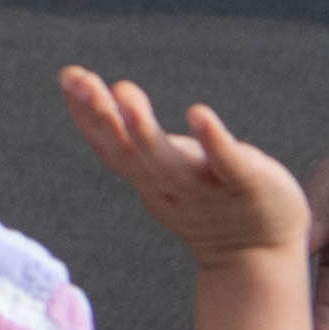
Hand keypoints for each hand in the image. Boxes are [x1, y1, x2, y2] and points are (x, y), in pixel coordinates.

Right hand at [59, 64, 310, 265]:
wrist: (259, 254)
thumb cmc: (210, 202)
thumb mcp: (165, 172)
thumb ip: (139, 141)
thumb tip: (111, 95)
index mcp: (149, 178)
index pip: (109, 147)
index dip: (85, 115)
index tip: (69, 75)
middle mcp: (170, 184)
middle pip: (128, 152)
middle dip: (102, 116)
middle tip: (80, 80)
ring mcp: (207, 186)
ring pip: (168, 161)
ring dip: (143, 131)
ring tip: (124, 93)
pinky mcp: (246, 182)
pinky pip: (226, 162)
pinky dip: (211, 139)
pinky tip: (198, 113)